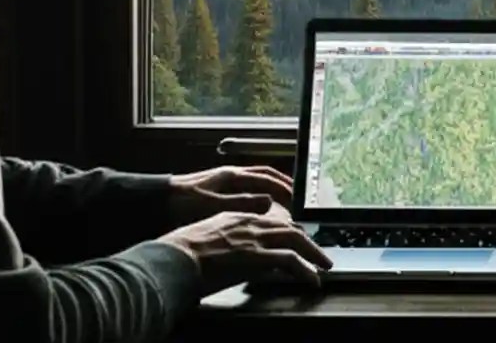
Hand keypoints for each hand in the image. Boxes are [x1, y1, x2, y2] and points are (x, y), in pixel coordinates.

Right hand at [159, 209, 331, 293]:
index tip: (297, 238)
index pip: (271, 220)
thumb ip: (227, 240)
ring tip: (323, 265)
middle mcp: (248, 222)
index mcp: (236, 216)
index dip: (288, 230)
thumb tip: (238, 253)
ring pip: (295, 239)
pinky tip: (311, 279)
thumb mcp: (208, 238)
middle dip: (307, 240)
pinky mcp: (255, 255)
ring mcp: (253, 238)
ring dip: (313, 253)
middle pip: (288, 227)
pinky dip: (305, 270)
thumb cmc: (181, 253)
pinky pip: (290, 261)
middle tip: (318, 253)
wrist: (172, 258)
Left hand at [166, 165, 293, 224]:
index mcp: (233, 176)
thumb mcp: (213, 205)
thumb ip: (242, 203)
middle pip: (265, 176)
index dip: (286, 188)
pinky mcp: (216, 191)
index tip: (300, 200)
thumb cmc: (182, 204)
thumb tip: (270, 202)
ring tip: (283, 205)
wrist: (154, 202)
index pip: (268, 177)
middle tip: (298, 200)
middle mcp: (231, 175)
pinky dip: (258, 197)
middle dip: (283, 186)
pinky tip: (257, 211)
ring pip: (256, 182)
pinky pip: (246, 190)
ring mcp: (223, 181)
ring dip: (272, 191)